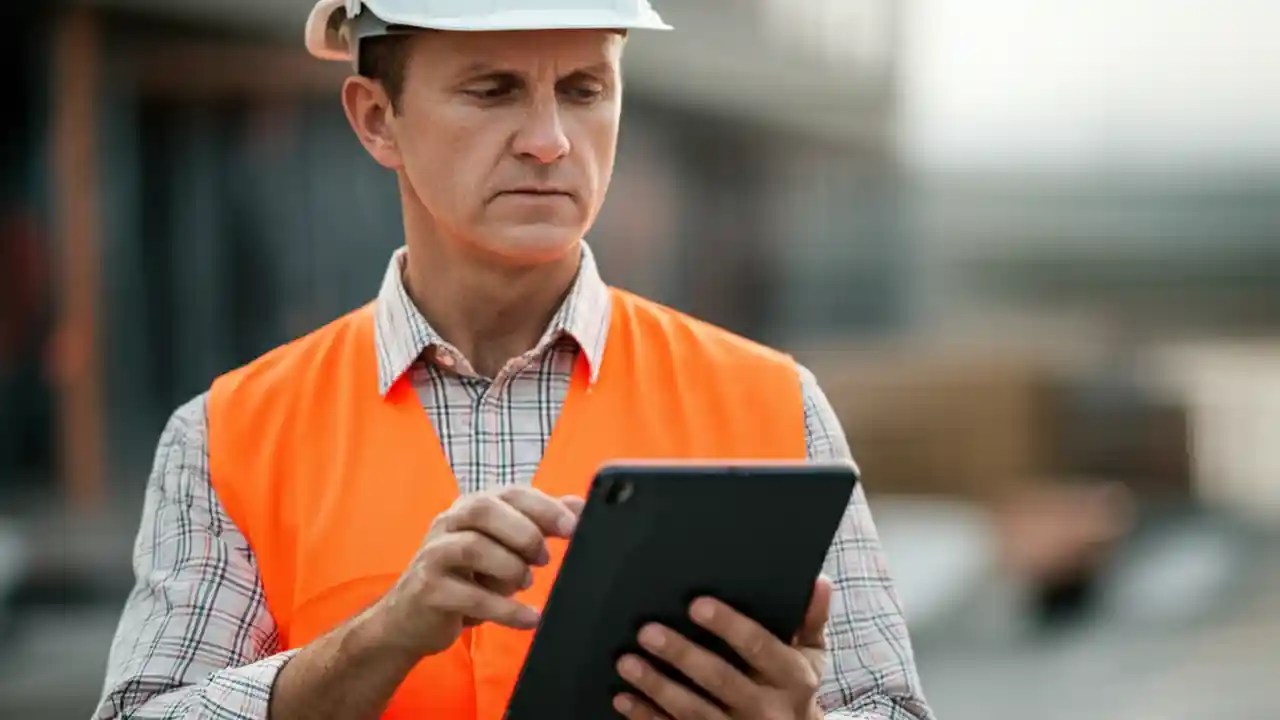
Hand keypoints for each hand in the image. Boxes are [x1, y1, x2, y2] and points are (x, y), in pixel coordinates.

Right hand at [369, 487, 584, 657]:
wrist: (410, 619)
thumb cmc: (465, 577)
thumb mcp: (502, 547)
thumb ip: (538, 523)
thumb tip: (578, 505)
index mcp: (471, 506)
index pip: (510, 493)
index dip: (544, 507)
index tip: (572, 526)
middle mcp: (449, 523)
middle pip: (485, 510)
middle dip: (524, 532)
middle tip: (544, 559)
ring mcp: (434, 555)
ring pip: (473, 547)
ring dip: (510, 567)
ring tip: (526, 583)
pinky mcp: (428, 590)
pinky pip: (471, 596)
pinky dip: (506, 609)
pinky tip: (529, 618)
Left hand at [614, 576, 831, 719]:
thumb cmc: (795, 689)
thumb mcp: (811, 656)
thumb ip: (811, 619)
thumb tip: (818, 580)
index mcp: (793, 679)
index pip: (760, 648)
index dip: (729, 626)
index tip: (697, 604)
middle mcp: (767, 709)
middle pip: (721, 680)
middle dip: (683, 655)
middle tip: (647, 631)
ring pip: (694, 712)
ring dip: (657, 687)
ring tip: (627, 662)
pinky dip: (647, 717)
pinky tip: (624, 698)